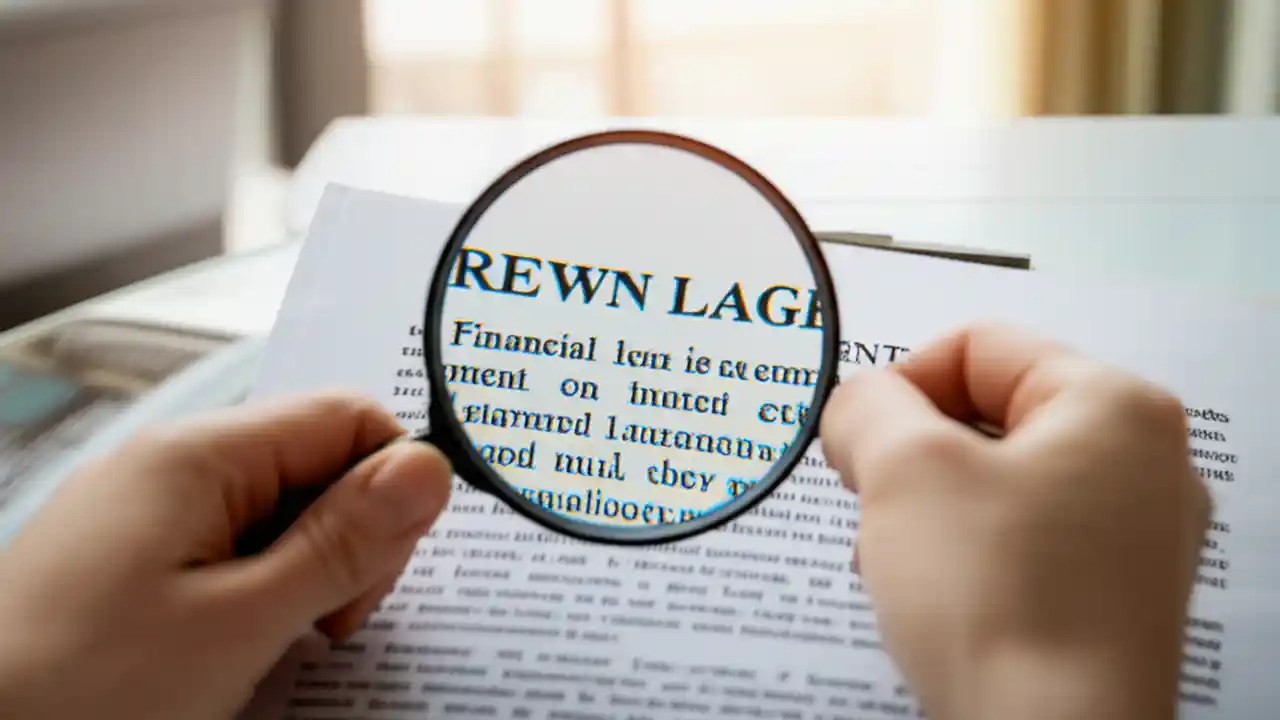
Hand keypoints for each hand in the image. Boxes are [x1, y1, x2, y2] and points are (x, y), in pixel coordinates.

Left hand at [0, 392, 450, 719]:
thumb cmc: (82, 693)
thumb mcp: (241, 622)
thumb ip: (343, 541)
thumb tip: (430, 465)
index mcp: (199, 454)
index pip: (348, 416)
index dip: (389, 486)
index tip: (377, 570)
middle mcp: (172, 463)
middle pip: (318, 464)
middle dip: (348, 541)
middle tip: (323, 624)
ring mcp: (147, 510)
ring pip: (280, 512)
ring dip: (305, 574)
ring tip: (272, 644)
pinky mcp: (132, 556)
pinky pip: (231, 547)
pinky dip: (258, 592)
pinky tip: (238, 645)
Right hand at [821, 323, 1209, 719]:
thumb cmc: (997, 601)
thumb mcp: (904, 470)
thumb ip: (866, 407)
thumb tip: (855, 406)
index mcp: (1114, 405)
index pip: (976, 346)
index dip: (897, 384)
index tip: (856, 445)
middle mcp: (1143, 464)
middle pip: (987, 415)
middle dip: (910, 457)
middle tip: (872, 503)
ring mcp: (1131, 537)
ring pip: (996, 484)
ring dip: (927, 511)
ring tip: (896, 563)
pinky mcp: (1108, 597)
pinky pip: (1018, 544)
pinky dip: (962, 557)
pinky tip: (930, 601)